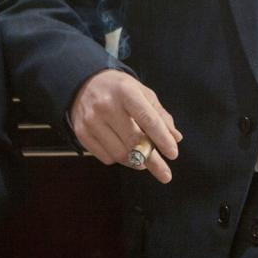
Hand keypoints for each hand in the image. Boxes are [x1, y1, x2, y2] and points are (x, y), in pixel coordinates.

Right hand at [68, 69, 181, 183]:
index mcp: (126, 91)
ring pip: (119, 154)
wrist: (85, 84)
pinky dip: (119, 159)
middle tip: (165, 174)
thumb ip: (160, 115)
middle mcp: (106, 105)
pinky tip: (123, 150)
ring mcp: (91, 120)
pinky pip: (106, 157)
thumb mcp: (142, 93)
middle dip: (152, 161)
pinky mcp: (82, 133)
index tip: (173, 154)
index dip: (162, 138)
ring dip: (136, 162)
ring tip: (143, 160)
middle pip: (133, 141)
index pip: (147, 119)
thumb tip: (175, 138)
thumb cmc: (120, 90)